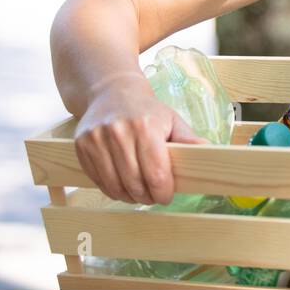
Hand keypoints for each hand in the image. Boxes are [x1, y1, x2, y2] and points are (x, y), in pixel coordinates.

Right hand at [74, 77, 205, 204]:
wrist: (112, 92)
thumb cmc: (146, 110)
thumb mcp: (171, 119)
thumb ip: (188, 139)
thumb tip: (209, 151)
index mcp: (145, 126)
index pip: (155, 172)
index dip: (163, 191)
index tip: (167, 196)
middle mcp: (118, 132)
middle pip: (134, 183)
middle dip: (147, 197)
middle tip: (154, 198)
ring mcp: (97, 139)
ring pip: (114, 186)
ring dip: (129, 197)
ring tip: (139, 195)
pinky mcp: (81, 146)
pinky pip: (98, 180)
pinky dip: (111, 190)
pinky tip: (122, 187)